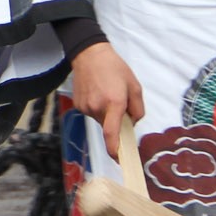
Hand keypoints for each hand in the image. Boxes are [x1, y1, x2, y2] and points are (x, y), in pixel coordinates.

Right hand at [70, 42, 143, 160]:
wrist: (89, 55)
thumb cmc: (115, 68)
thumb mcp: (135, 87)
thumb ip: (138, 109)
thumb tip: (131, 123)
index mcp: (113, 103)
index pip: (111, 133)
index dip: (115, 149)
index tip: (119, 160)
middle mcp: (96, 107)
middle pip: (109, 126)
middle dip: (116, 121)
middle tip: (120, 103)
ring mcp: (84, 107)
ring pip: (100, 120)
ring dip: (106, 114)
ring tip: (106, 93)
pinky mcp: (77, 104)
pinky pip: (92, 113)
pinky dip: (97, 108)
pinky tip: (97, 93)